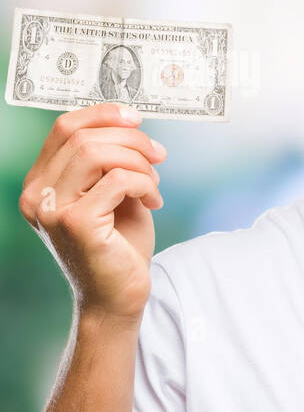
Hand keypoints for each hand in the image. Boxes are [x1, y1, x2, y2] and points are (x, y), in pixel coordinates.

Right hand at [17, 103, 167, 321]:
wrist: (119, 296)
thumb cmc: (119, 246)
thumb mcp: (113, 193)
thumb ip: (111, 161)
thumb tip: (130, 123)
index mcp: (41, 182)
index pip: (64, 128)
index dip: (103, 114)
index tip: (137, 120)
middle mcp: (37, 194)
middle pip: (83, 137)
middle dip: (132, 140)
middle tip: (159, 156)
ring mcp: (52, 209)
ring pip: (97, 153)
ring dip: (138, 162)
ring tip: (154, 185)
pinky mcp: (76, 223)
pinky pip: (116, 180)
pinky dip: (143, 183)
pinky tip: (153, 201)